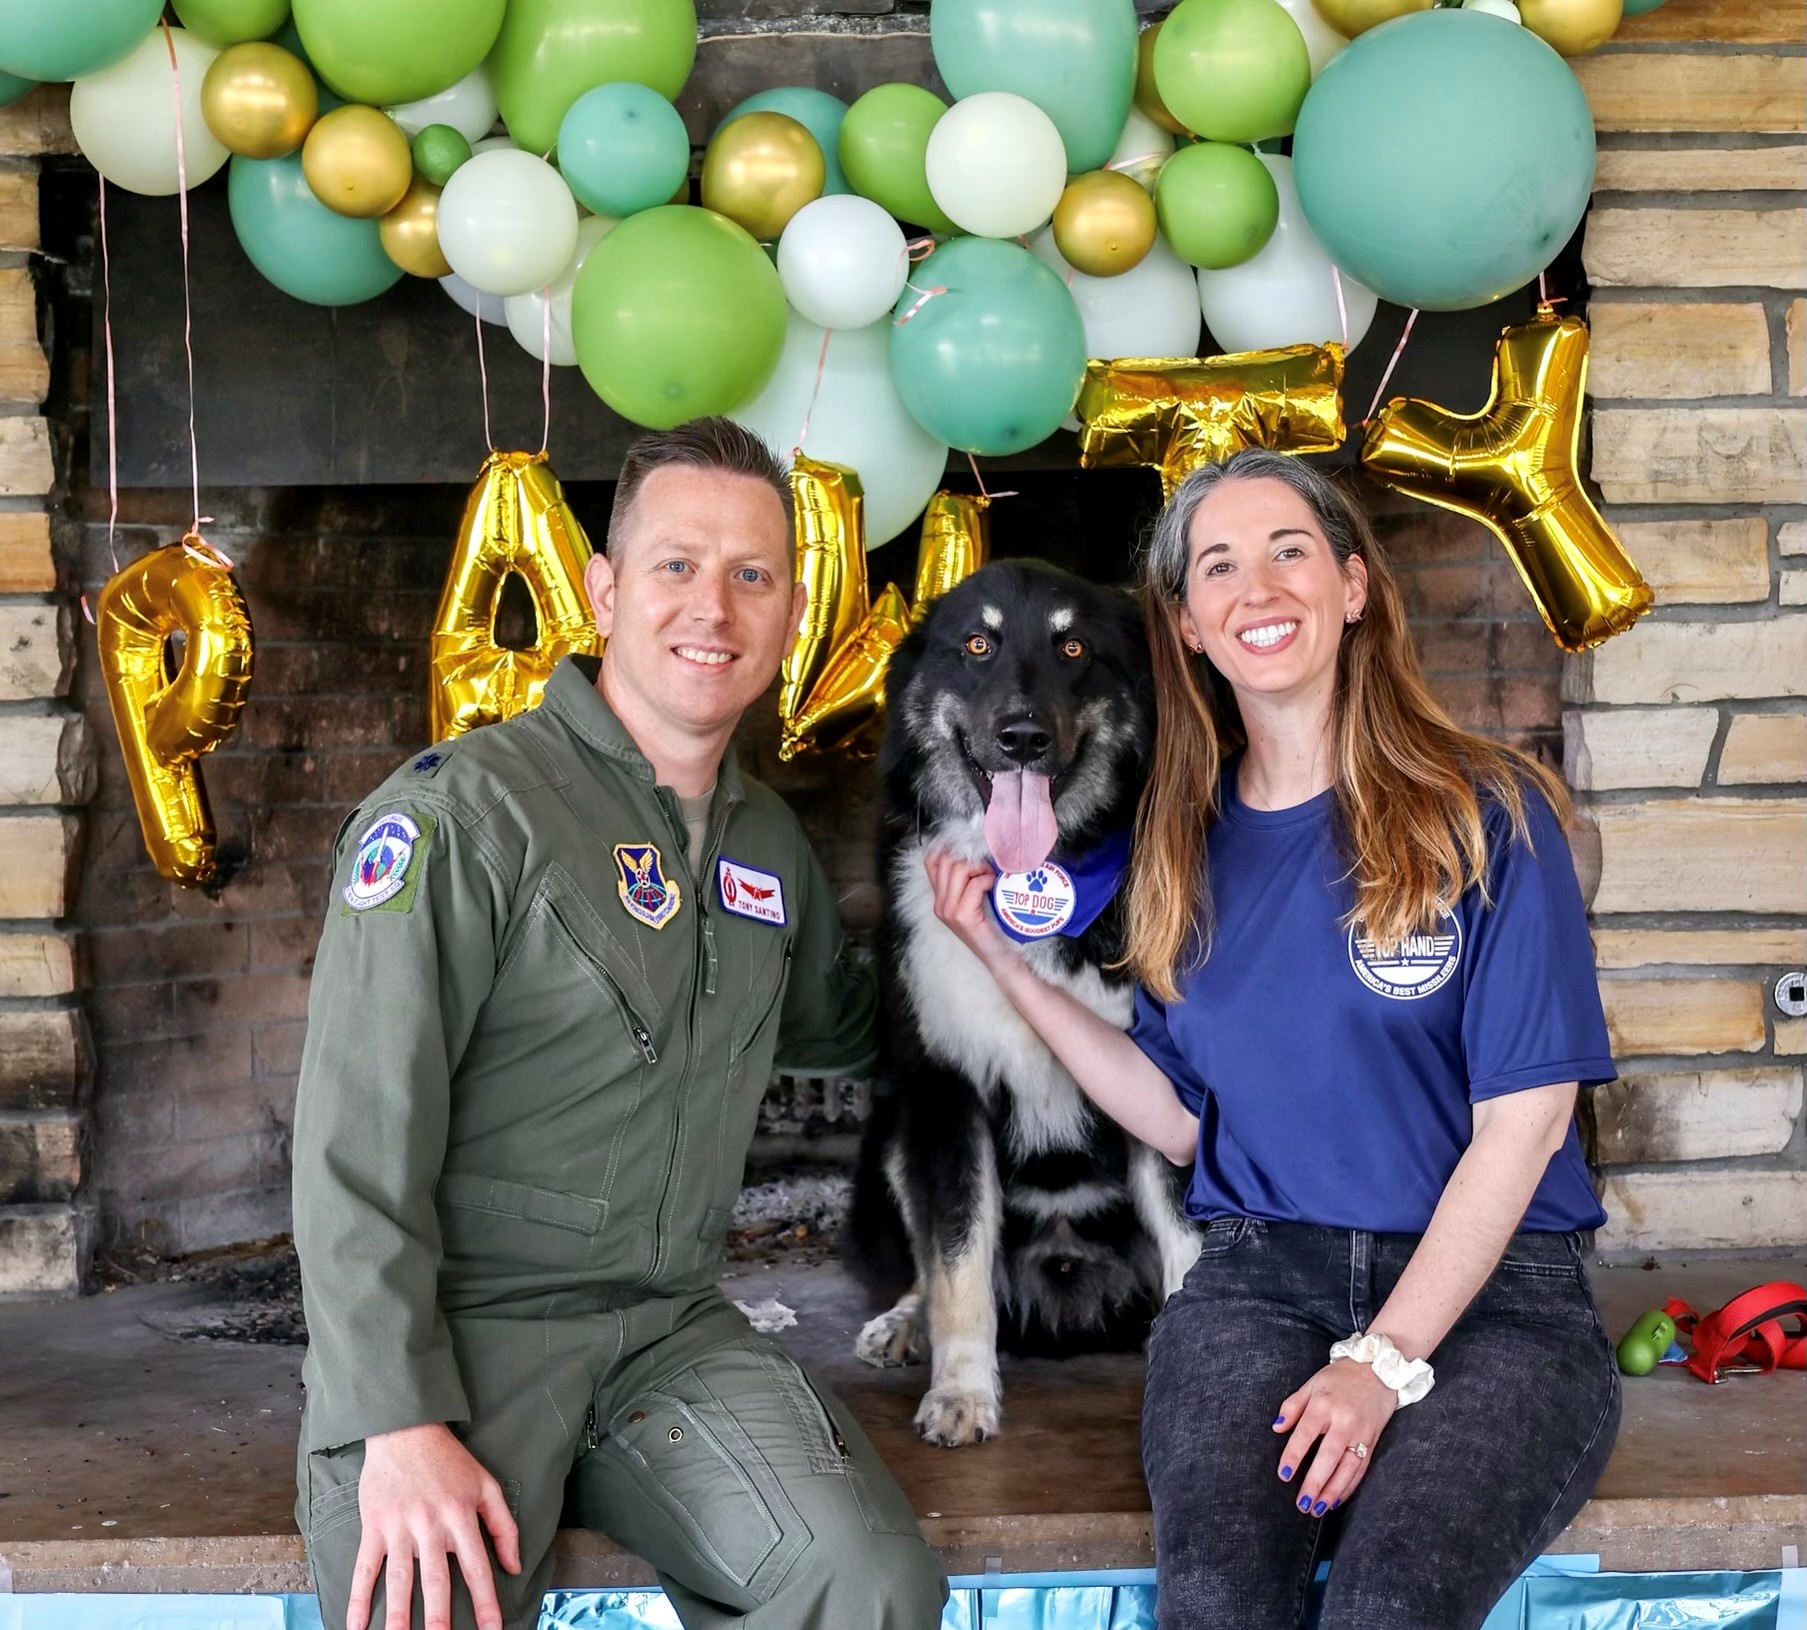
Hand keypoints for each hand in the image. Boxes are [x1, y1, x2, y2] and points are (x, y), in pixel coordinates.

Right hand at [349, 1422, 521, 1629]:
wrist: (407, 1430)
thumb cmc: (450, 1461)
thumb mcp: (486, 1485)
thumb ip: (504, 1526)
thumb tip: (514, 1566)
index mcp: (461, 1516)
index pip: (477, 1567)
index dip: (486, 1602)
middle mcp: (431, 1525)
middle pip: (437, 1581)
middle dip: (440, 1619)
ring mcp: (400, 1527)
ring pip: (400, 1580)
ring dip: (399, 1616)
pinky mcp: (374, 1526)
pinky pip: (365, 1568)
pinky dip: (358, 1598)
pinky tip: (354, 1626)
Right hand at [923, 849, 1010, 970]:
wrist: (997, 955)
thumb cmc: (990, 927)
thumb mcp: (973, 900)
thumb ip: (967, 880)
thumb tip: (974, 851)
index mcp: (939, 898)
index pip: (931, 860)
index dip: (949, 848)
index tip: (969, 852)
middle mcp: (939, 904)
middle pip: (947, 860)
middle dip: (969, 858)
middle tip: (985, 868)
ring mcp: (949, 911)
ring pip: (959, 869)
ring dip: (979, 868)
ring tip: (989, 876)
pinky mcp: (962, 916)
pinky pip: (974, 885)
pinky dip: (987, 880)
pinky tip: (993, 886)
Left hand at [1272, 1359, 1397, 1515]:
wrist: (1379, 1369)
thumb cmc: (1340, 1377)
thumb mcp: (1312, 1383)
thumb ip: (1293, 1406)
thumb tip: (1276, 1427)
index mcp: (1324, 1405)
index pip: (1305, 1434)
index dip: (1294, 1456)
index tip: (1284, 1475)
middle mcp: (1344, 1421)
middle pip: (1328, 1457)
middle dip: (1315, 1483)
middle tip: (1302, 1503)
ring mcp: (1361, 1433)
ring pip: (1347, 1468)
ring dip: (1333, 1491)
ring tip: (1318, 1508)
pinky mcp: (1373, 1441)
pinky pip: (1361, 1469)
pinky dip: (1350, 1486)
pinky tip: (1338, 1499)